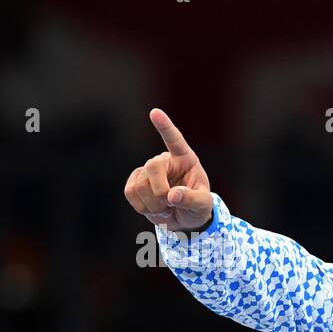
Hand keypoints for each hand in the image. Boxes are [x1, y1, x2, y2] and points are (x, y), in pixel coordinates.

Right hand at [123, 108, 212, 231]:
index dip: (165, 127)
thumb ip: (191, 199)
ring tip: (167, 207)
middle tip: (171, 204)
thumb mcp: (203, 205)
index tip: (155, 112)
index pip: (174, 140)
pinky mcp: (135, 182)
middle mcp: (164, 160)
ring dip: (154, 205)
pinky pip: (130, 193)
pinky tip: (155, 208)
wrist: (185, 219)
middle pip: (152, 167)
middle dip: (160, 191)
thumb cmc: (197, 206)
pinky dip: (143, 207)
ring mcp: (147, 170)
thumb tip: (172, 195)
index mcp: (185, 159)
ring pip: (139, 185)